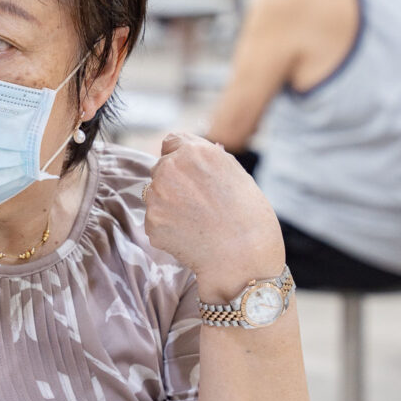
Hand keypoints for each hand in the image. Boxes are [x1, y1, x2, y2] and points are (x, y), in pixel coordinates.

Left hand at [142, 132, 284, 301]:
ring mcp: (157, 196)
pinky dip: (167, 228)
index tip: (192, 175)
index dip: (181, 159)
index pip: (171, 142)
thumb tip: (187, 147)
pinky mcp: (151, 222)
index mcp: (195, 152)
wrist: (245, 259)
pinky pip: (155, 220)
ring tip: (197, 222)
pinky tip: (189, 236)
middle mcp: (171, 168)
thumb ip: (208, 157)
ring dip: (168, 205)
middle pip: (161, 168)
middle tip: (199, 204)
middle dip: (174, 182)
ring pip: (155, 195)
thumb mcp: (236, 173)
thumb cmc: (250, 217)